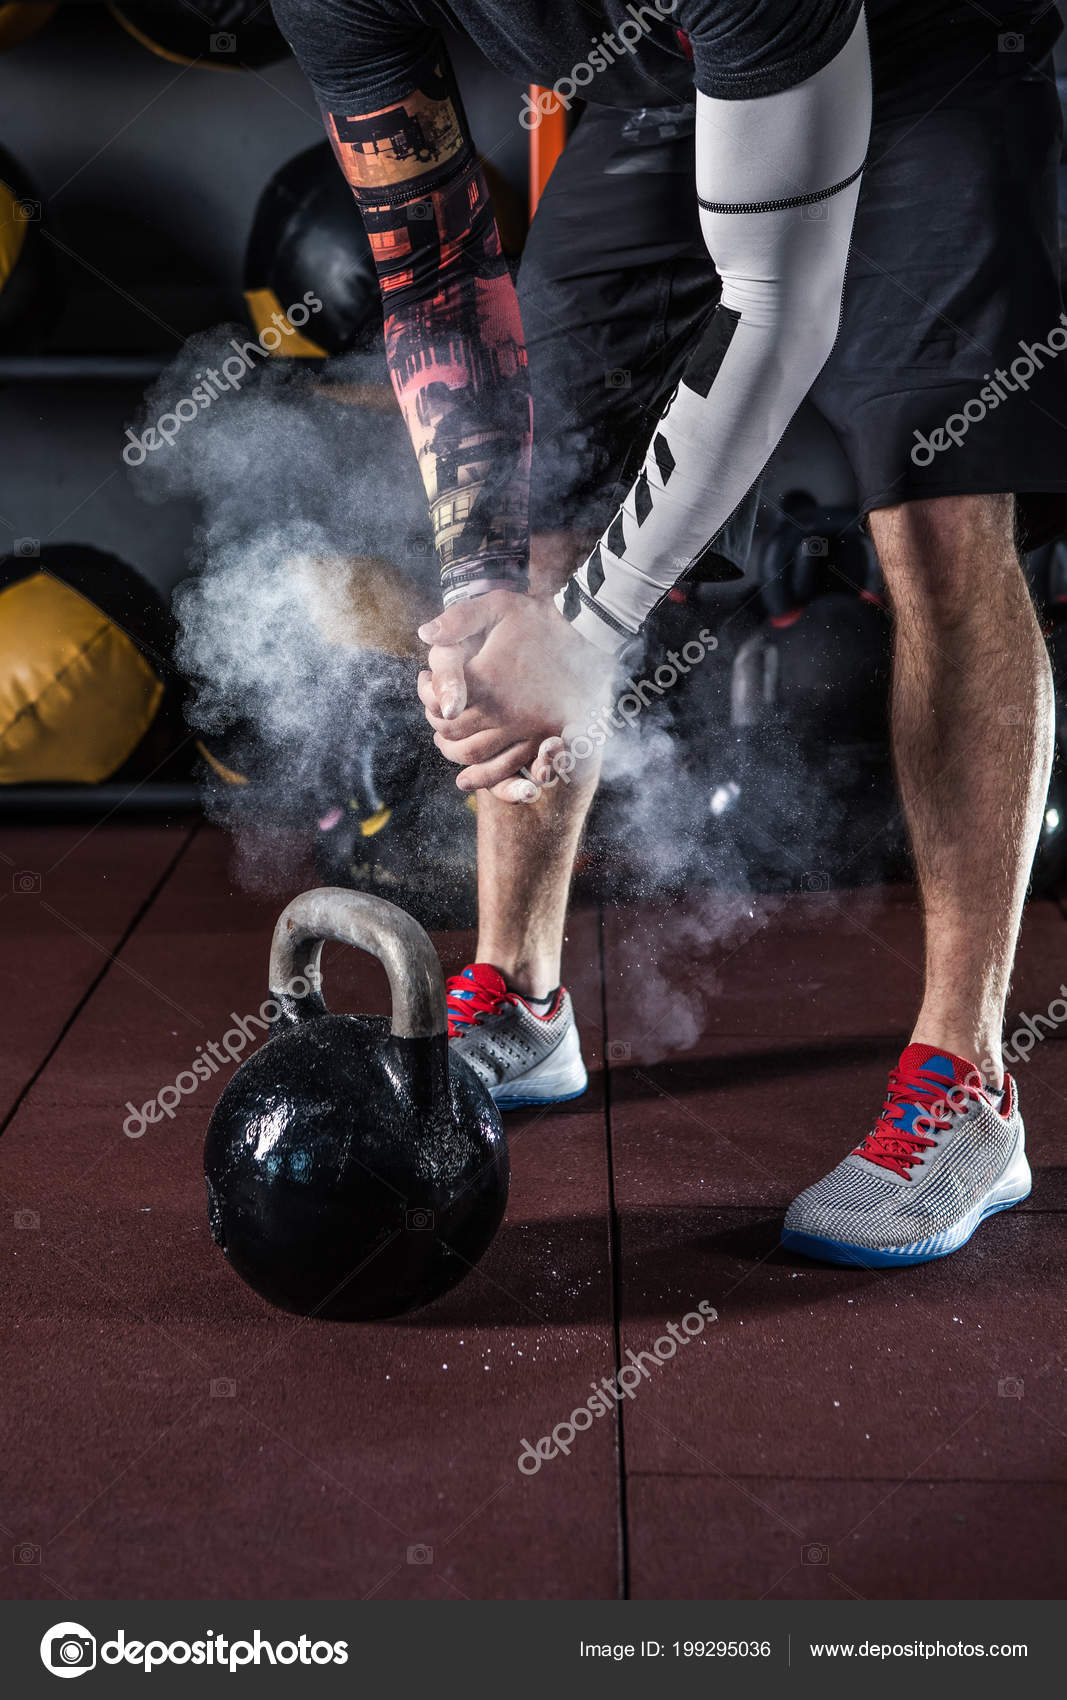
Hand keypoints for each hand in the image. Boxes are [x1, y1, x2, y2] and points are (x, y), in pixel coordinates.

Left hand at [417, 589, 615, 798]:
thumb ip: (458, 620)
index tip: (426, 686)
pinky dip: (485, 778)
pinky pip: (508, 768)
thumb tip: (424, 635)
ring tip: (447, 744)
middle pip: (454, 733)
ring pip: (475, 755)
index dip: (428, 700)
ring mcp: (524, 729)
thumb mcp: (497, 606)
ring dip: (455, 754)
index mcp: (486, 680)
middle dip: (438, 727)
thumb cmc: (537, 619)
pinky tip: (468, 779)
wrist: (586, 634)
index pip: (441, 705)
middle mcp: (502, 710)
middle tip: (435, 717)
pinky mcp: (544, 740)